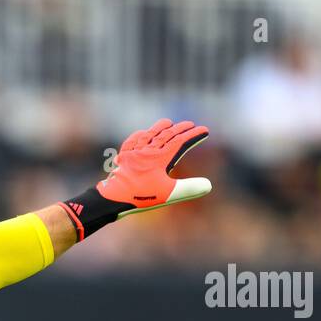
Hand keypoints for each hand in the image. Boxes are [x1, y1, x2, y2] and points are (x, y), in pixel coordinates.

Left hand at [57, 118, 210, 239]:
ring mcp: (134, 153)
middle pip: (166, 135)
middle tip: (190, 125)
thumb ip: (189, 188)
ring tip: (168, 122)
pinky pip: (131, 142)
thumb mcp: (168, 194)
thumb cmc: (141, 196)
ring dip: (160, 128)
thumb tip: (208, 185)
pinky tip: (141, 135)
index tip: (204, 130)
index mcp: (160, 157)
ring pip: (149, 134)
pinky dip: (139, 136)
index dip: (193, 135)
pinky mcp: (123, 158)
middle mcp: (147, 151)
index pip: (180, 141)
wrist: (112, 197)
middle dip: (180, 129)